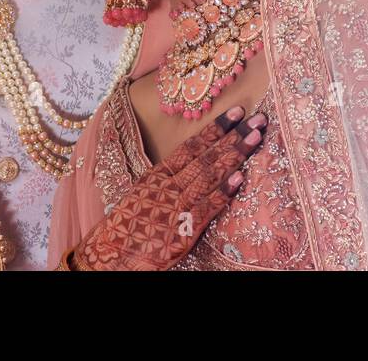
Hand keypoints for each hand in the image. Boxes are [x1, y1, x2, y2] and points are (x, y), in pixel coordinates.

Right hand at [69, 105, 266, 269]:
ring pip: (210, 176)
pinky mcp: (182, 231)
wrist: (108, 255)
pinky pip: (206, 208)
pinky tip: (240, 178)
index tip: (236, 112)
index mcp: (158, 175)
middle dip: (234, 136)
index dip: (216, 128)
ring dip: (235, 155)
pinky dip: (224, 193)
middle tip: (259, 119)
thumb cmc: (126, 227)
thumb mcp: (145, 194)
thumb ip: (168, 180)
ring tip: (256, 137)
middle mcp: (168, 186)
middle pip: (206, 156)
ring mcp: (176, 207)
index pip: (192, 146)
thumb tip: (192, 166)